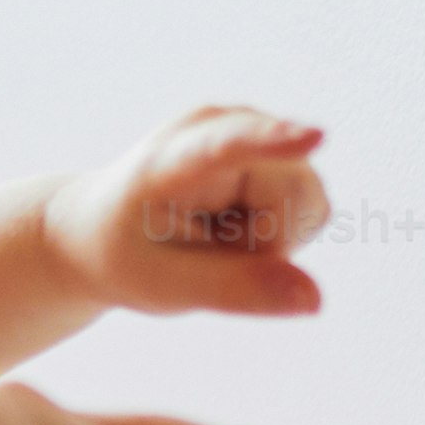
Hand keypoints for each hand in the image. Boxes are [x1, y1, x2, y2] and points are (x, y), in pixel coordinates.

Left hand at [54, 106, 330, 316]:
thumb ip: (235, 290)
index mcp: (171, 157)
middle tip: (207, 249)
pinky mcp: (279, 152)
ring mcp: (256, 132)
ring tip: (218, 234)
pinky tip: (238, 226)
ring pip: (308, 205)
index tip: (317, 137)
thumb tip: (315, 300)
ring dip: (272, 241)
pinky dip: (280, 234)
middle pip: (292, 198)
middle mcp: (223, 125)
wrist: (107, 228)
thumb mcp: (165, 285)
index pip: (227, 145)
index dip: (272, 142)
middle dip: (266, 245)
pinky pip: (310, 209)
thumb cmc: (129, 256)